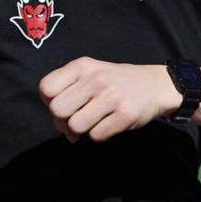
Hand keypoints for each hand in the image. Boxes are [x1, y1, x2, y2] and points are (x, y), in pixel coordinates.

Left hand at [38, 57, 179, 142]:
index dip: (49, 101)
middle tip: (76, 117)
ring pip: (75, 126)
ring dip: (81, 129)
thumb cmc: (113, 82)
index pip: (46, 88)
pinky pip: (96, 135)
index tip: (63, 103)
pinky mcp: (126, 114)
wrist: (154, 85)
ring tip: (93, 121)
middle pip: (57, 109)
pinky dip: (99, 134)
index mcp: (81, 66)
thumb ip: (67, 93)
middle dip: (63, 119)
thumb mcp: (88, 74)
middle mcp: (95, 79)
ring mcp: (111, 96)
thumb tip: (59, 126)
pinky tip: (107, 123)